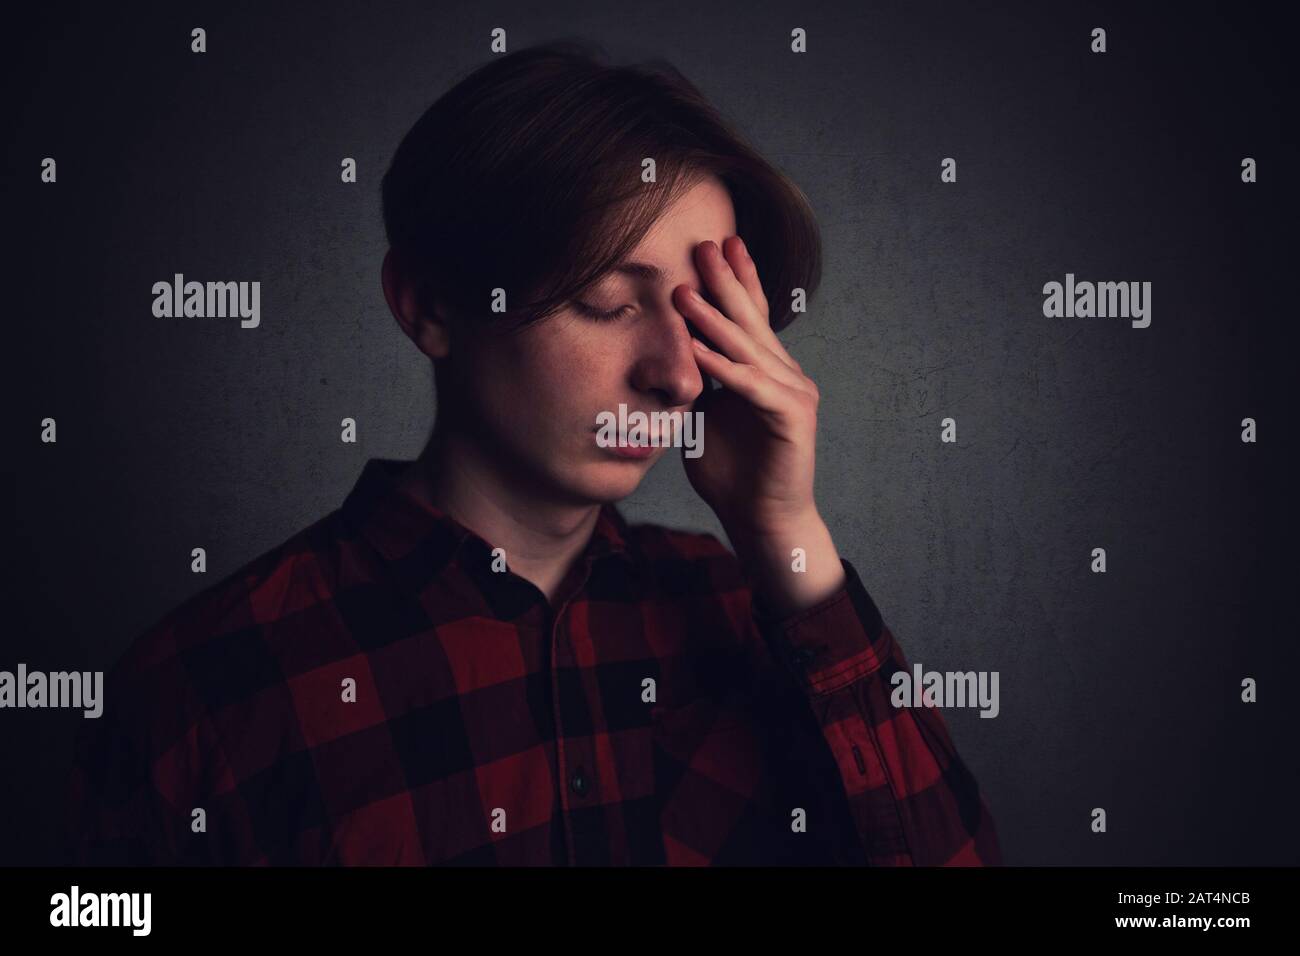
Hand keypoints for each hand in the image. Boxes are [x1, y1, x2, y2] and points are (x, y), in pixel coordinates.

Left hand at [674, 236, 820, 538]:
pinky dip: (721, 366)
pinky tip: (695, 349)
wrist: (762, 520)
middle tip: (706, 243)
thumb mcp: (703, 420)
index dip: (735, 279)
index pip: (749, 317)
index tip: (718, 243)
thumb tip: (664, 360)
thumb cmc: (733, 475)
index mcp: (764, 370)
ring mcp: (792, 392)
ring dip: (713, 319)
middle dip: (727, 280)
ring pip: (746, 348)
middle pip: (751, 320)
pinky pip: (749, 385)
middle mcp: (783, 374)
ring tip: (685, 291)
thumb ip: (694, 388)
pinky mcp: (791, 417)